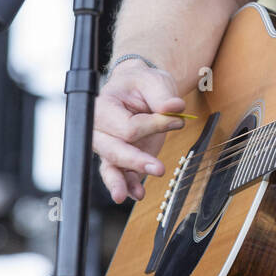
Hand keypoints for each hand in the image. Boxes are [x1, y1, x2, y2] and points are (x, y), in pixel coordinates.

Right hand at [93, 62, 186, 203]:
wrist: (139, 90)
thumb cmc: (142, 84)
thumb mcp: (154, 81)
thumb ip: (161, 95)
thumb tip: (173, 107)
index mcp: (102, 107)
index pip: (127, 127)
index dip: (153, 126)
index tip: (177, 119)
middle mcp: (99, 130)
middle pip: (113, 150)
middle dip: (135, 160)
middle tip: (159, 168)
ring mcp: (107, 146)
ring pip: (110, 167)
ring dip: (123, 182)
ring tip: (137, 193)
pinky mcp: (119, 158)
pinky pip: (119, 175)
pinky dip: (128, 186)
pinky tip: (138, 193)